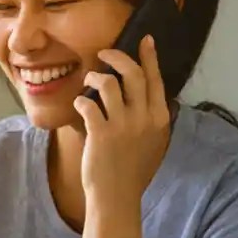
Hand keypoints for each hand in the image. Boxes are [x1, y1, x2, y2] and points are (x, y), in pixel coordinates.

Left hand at [72, 34, 172, 212]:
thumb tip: (149, 98)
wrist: (117, 197)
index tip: (145, 40)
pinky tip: (78, 105)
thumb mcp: (153, 144)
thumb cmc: (132, 172)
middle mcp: (144, 118)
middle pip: (133, 73)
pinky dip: (80, 100)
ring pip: (109, 83)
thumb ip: (153, 120)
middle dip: (117, 57)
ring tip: (89, 82)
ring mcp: (123, 125)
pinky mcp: (101, 133)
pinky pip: (88, 104)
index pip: (156, 80)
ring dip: (95, 77)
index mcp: (159, 119)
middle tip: (103, 54)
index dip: (149, 57)